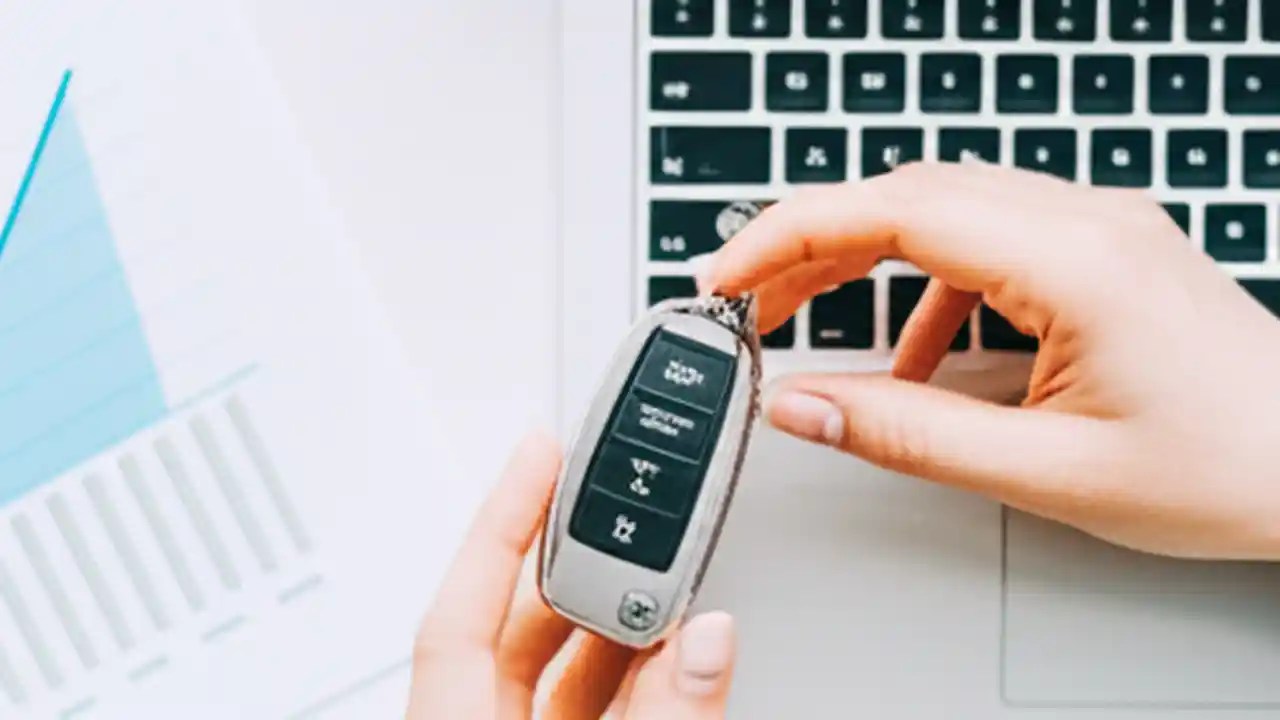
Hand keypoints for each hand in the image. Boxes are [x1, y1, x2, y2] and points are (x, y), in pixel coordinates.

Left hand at [405, 432, 737, 718]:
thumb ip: (668, 713)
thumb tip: (708, 639)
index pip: (460, 611)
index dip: (502, 520)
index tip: (537, 453)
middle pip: (507, 626)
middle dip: (577, 566)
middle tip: (622, 511)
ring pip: (542, 667)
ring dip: (606, 625)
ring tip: (662, 587)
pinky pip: (564, 705)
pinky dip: (615, 676)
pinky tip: (665, 660)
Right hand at [701, 162, 1279, 560]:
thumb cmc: (1226, 470)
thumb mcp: (1046, 473)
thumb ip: (907, 435)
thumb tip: (803, 405)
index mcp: (1074, 262)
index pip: (894, 212)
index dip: (790, 237)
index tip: (725, 277)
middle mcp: (1087, 222)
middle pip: (907, 195)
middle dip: (809, 243)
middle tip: (745, 302)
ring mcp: (1099, 228)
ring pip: (941, 207)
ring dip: (859, 255)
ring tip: (800, 315)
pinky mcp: (1102, 250)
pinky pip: (987, 242)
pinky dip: (925, 288)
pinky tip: (909, 353)